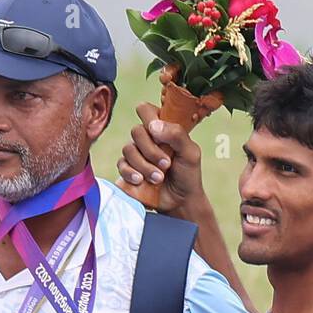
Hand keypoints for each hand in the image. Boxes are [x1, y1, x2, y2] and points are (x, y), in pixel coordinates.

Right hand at [117, 86, 206, 216]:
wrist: (180, 201)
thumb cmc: (187, 174)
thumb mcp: (190, 152)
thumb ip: (177, 135)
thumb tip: (154, 125)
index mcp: (162, 128)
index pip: (146, 110)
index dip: (148, 116)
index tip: (157, 131)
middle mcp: (147, 139)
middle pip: (136, 131)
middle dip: (151, 150)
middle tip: (166, 164)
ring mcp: (136, 154)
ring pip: (128, 149)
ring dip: (145, 165)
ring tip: (158, 178)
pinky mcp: (127, 170)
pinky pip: (121, 165)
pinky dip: (131, 173)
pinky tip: (141, 180)